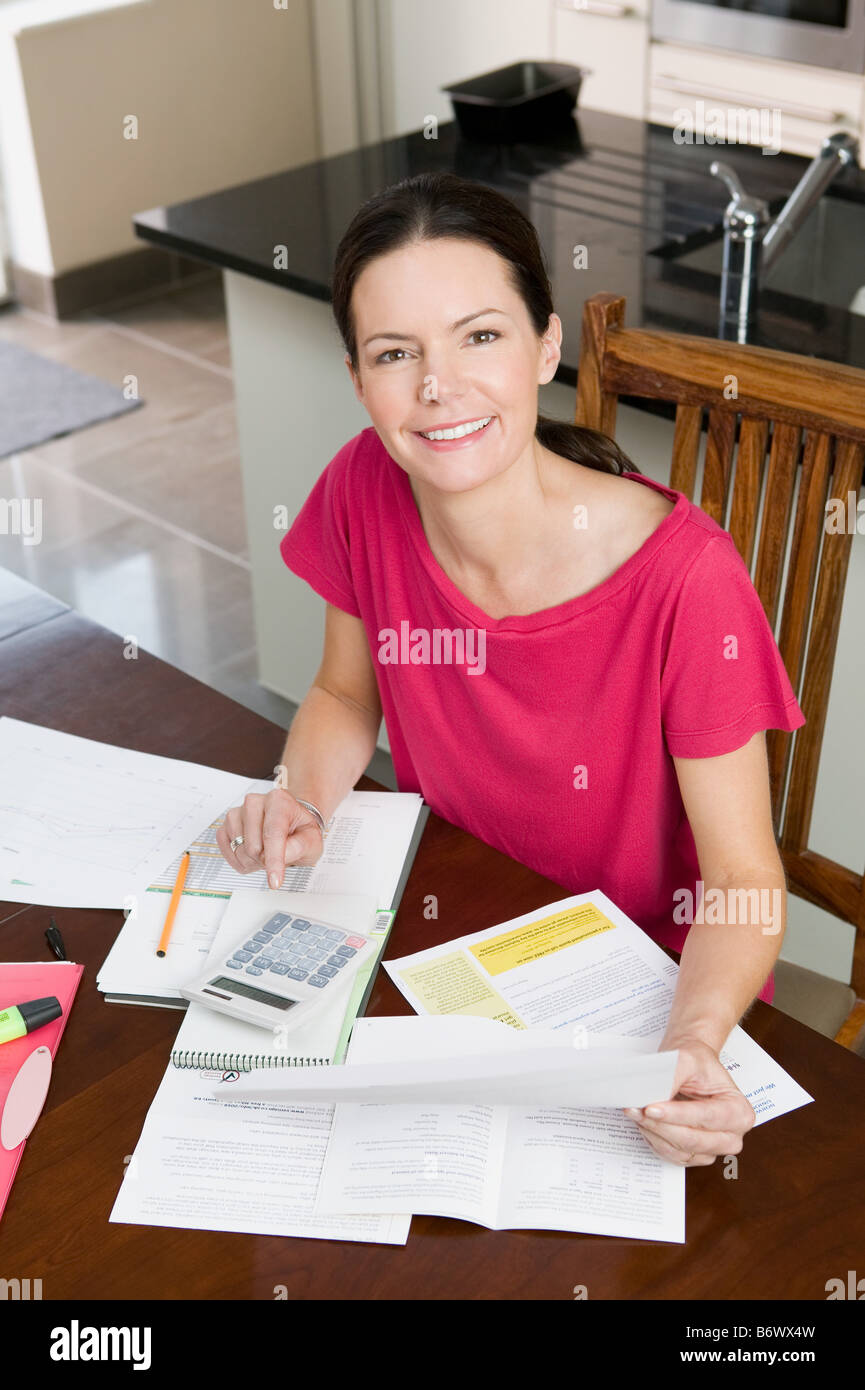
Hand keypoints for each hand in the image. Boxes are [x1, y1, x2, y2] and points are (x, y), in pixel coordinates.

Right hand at [216, 787, 324, 886]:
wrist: (290, 822)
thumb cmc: (299, 829)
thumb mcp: (312, 840)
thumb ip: (300, 847)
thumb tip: (281, 857)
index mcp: (278, 801)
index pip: (273, 834)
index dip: (274, 861)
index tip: (275, 880)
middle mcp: (254, 803)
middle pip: (253, 847)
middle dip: (265, 861)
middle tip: (278, 855)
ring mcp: (237, 814)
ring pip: (240, 852)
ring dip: (254, 861)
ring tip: (266, 852)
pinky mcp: (225, 826)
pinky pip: (227, 853)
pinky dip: (240, 861)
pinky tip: (253, 854)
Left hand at [622, 1037, 754, 1165]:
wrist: (691, 1067)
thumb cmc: (696, 1062)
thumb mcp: (686, 1059)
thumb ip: (672, 1078)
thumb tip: (653, 1098)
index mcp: (739, 1112)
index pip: (706, 1117)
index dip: (677, 1114)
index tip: (651, 1107)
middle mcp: (731, 1136)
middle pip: (692, 1139)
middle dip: (660, 1125)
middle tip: (635, 1109)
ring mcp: (712, 1149)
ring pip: (678, 1149)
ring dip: (652, 1132)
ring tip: (635, 1112)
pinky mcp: (693, 1155)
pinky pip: (670, 1155)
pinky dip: (653, 1139)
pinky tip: (643, 1122)